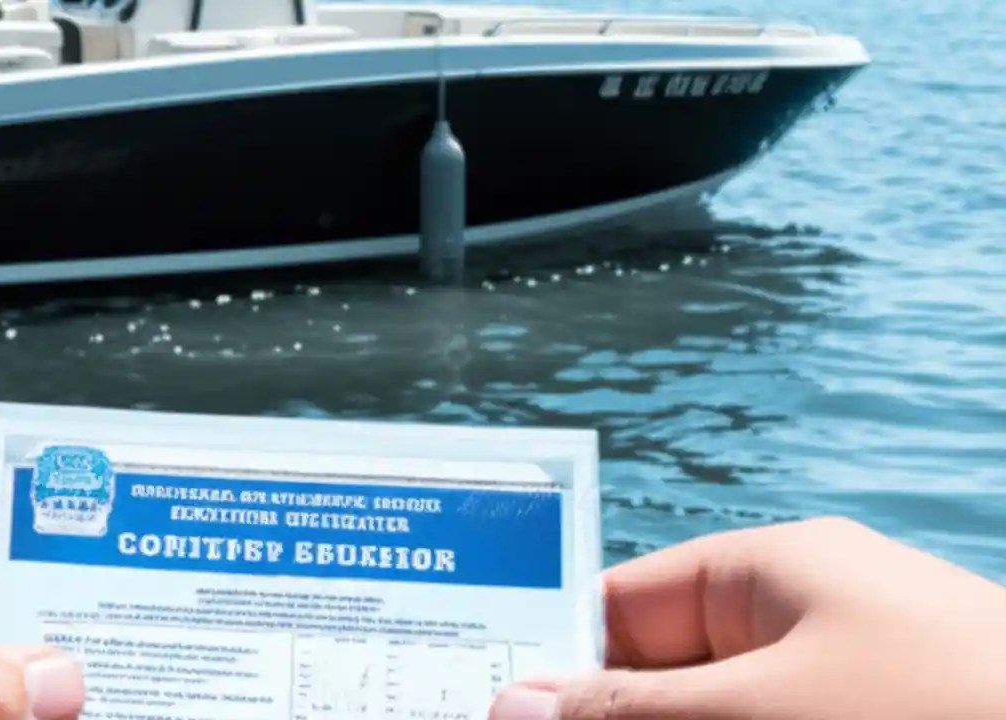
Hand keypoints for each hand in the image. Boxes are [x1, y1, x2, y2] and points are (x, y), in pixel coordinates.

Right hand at [490, 517, 1005, 718]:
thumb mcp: (765, 710)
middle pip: (658, 677)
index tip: (489, 708)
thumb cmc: (942, 709)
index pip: (624, 604)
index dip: (550, 656)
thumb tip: (512, 706)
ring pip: (705, 717)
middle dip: (597, 719)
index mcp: (773, 574)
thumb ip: (631, 711)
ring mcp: (836, 692)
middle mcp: (799, 630)